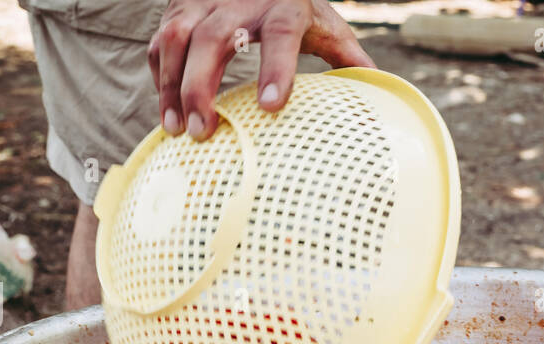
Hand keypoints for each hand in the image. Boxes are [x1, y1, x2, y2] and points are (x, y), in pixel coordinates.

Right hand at [148, 0, 374, 139]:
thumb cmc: (292, 4)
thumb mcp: (324, 25)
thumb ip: (349, 56)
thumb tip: (383, 88)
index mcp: (283, 5)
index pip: (281, 34)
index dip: (275, 69)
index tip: (270, 107)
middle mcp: (237, 1)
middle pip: (213, 38)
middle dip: (203, 86)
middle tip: (204, 131)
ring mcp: (202, 3)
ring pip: (177, 40)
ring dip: (172, 87)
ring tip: (177, 129)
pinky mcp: (177, 11)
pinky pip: (160, 45)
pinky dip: (160, 79)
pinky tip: (167, 112)